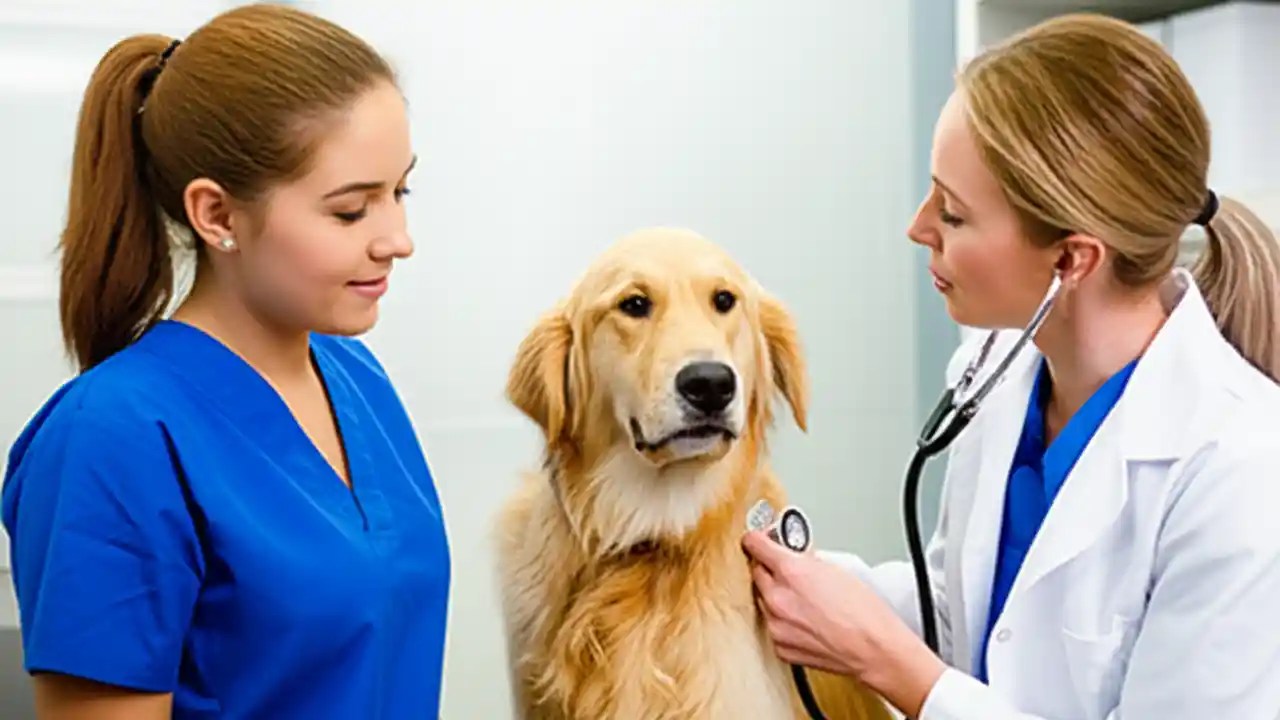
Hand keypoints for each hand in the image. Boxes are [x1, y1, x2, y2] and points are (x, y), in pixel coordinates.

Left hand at [741, 530, 945, 715]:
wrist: (874, 649)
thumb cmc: (864, 612)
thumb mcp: (834, 569)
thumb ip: (805, 560)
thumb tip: (792, 555)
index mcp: (791, 572)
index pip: (755, 545)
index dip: (757, 540)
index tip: (757, 539)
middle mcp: (778, 599)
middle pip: (757, 573)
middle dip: (769, 569)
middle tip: (786, 570)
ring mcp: (776, 625)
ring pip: (763, 601)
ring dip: (776, 596)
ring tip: (804, 600)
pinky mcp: (780, 646)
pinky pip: (773, 626)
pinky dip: (783, 621)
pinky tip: (804, 620)